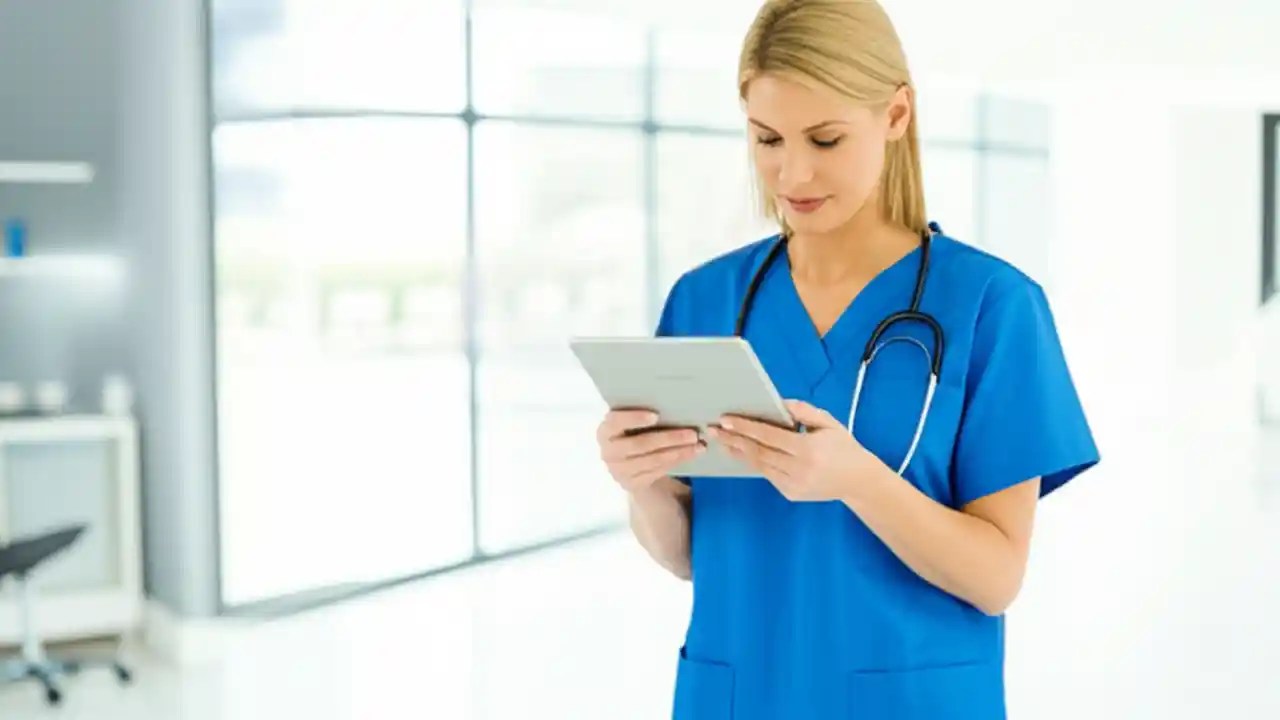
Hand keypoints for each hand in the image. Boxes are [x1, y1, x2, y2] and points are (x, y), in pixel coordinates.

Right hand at [597, 409, 704, 493]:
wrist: (627, 463)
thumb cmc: (633, 434)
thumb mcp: (630, 425)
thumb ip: (642, 416)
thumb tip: (673, 403)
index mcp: (605, 431)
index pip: (616, 422)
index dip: (634, 418)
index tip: (656, 415)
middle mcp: (608, 452)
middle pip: (640, 444)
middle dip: (669, 438)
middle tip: (692, 434)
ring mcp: (619, 471)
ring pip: (652, 460)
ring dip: (678, 452)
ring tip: (697, 445)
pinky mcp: (632, 483)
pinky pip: (657, 471)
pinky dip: (675, 462)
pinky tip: (689, 454)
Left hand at [707, 399, 882, 501]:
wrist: (858, 481)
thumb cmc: (843, 447)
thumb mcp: (829, 423)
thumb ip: (804, 411)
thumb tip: (780, 402)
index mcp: (808, 449)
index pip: (769, 436)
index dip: (746, 427)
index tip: (726, 419)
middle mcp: (799, 469)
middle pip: (759, 452)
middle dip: (734, 440)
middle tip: (713, 430)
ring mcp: (794, 484)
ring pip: (760, 466)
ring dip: (739, 453)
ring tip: (722, 441)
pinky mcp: (791, 494)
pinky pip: (768, 475)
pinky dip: (753, 463)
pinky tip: (741, 453)